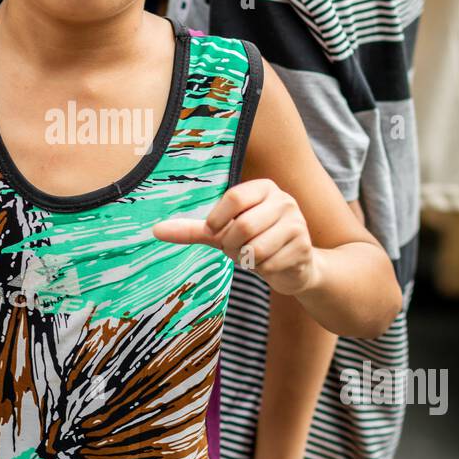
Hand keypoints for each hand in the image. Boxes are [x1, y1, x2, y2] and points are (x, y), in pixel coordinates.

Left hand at [152, 178, 315, 295]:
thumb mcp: (222, 233)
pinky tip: (270, 264)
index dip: (217, 220)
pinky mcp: (303, 248)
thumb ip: (193, 230)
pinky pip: (269, 264)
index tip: (214, 231)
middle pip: (243, 225)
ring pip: (256, 248)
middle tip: (234, 249)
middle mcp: (284, 201)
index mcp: (263, 188)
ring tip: (252, 256)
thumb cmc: (253, 241)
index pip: (233, 197)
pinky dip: (262, 270)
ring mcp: (297, 224)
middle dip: (231, 245)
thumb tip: (155, 231)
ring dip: (245, 259)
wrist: (294, 266)